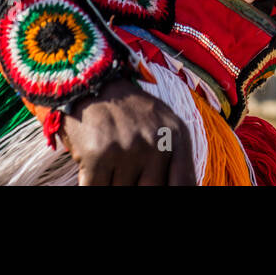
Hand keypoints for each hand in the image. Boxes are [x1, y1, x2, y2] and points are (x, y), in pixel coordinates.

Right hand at [58, 80, 195, 184]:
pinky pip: (95, 189)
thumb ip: (173, 157)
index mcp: (177, 136)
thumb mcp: (162, 126)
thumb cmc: (128, 111)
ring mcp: (128, 149)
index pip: (184, 184)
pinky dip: (92, 184)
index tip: (154, 185)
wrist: (91, 82)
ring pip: (121, 192)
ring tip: (111, 163)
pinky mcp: (98, 155)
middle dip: (136, 185)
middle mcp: (156, 142)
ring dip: (113, 183)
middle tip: (129, 173)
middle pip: (151, 190)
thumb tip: (177, 186)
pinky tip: (95, 172)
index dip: (173, 194)